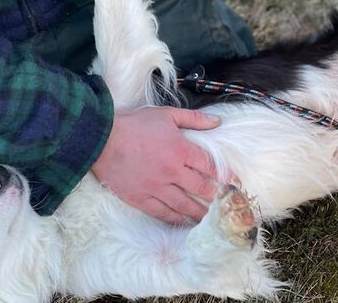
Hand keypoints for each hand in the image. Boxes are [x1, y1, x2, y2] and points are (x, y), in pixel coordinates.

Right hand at [92, 107, 220, 223]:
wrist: (102, 139)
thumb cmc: (134, 124)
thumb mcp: (166, 115)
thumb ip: (194, 119)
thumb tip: (217, 122)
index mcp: (180, 150)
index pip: (210, 166)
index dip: (225, 175)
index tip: (235, 182)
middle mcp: (172, 171)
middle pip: (201, 188)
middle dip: (217, 197)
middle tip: (227, 204)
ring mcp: (156, 187)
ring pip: (184, 204)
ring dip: (200, 212)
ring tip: (212, 218)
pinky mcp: (141, 198)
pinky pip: (162, 213)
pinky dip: (176, 219)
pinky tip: (185, 223)